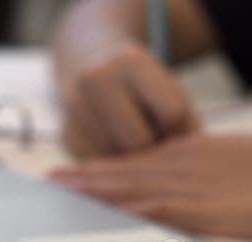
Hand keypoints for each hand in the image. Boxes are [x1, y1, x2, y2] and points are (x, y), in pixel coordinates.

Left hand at [51, 133, 251, 240]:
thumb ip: (220, 180)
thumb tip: (198, 196)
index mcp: (203, 153)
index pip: (141, 160)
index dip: (104, 168)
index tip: (74, 172)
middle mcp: (195, 164)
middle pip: (129, 170)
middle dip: (86, 178)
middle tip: (48, 182)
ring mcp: (204, 185)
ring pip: (137, 186)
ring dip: (95, 191)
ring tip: (59, 193)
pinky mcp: (219, 211)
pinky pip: (163, 211)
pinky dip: (128, 212)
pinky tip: (104, 217)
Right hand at [59, 41, 198, 156]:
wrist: (92, 63)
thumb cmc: (143, 85)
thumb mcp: (169, 88)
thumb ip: (184, 122)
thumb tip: (180, 163)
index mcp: (132, 63)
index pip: (172, 114)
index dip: (182, 130)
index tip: (181, 133)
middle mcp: (97, 81)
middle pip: (140, 142)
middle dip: (155, 150)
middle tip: (159, 145)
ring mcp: (76, 109)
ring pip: (119, 161)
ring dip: (134, 161)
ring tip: (137, 141)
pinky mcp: (67, 136)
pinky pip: (103, 167)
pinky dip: (115, 165)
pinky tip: (118, 146)